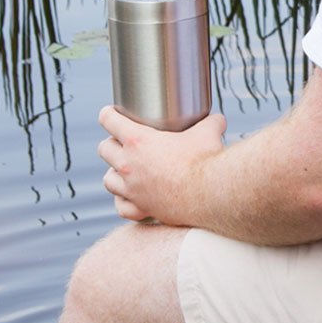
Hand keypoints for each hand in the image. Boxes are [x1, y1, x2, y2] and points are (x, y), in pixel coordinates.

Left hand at [96, 106, 226, 224]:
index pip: (109, 120)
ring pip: (108, 179)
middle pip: (104, 149)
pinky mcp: (141, 209)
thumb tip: (217, 121)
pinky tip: (129, 198)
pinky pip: (121, 206)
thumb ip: (210, 123)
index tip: (111, 113)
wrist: (210, 194)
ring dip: (114, 173)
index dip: (108, 114)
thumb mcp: (208, 133)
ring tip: (123, 170)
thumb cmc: (206, 161)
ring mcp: (132, 189)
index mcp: (138, 140)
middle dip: (111, 143)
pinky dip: (123, 201)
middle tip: (122, 143)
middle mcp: (129, 165)